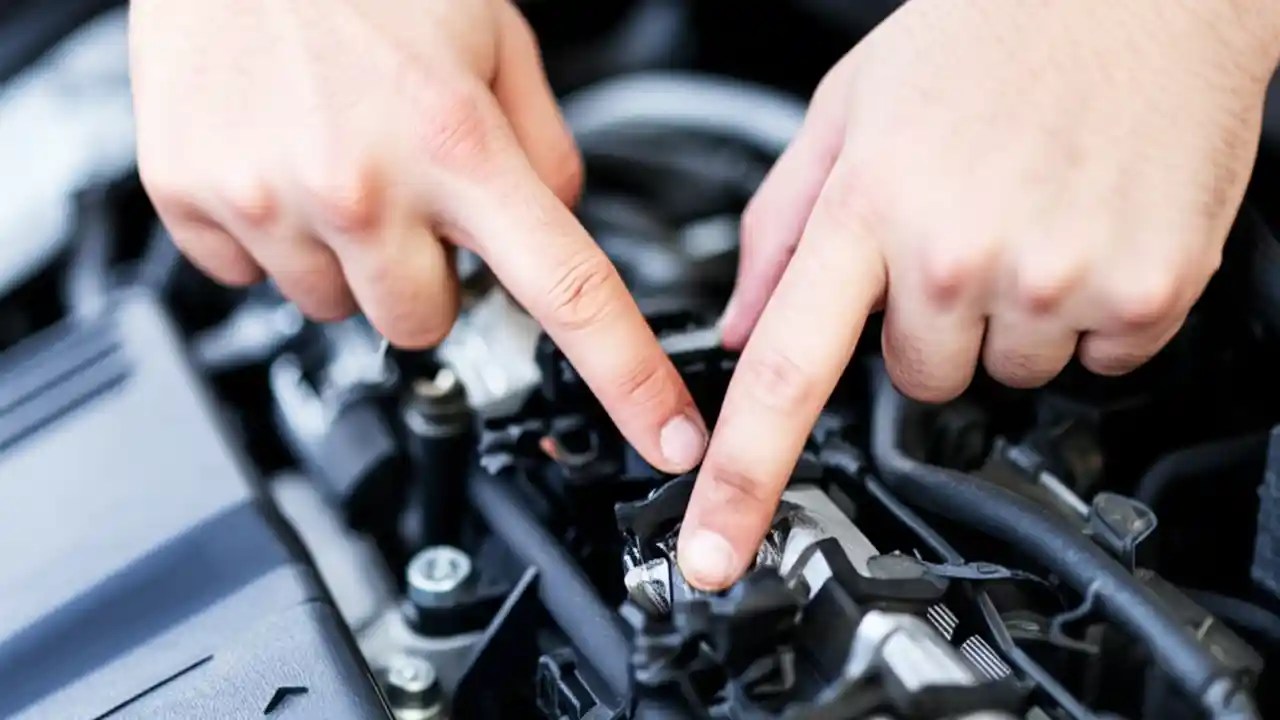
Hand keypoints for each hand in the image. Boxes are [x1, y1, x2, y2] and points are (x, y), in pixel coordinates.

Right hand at [130, 0, 707, 472]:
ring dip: (349, 257)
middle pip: (426, 324)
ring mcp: (270, 201)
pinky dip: (272, 238)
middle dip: (428, 278)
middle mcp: (365, 186)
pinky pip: (250, 278)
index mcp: (460, 144)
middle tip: (408, 197)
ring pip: (338, 307)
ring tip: (336, 160)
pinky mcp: (193, 200)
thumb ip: (541, 147)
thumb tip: (555, 229)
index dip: (628, 379)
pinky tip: (277, 163)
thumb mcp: (493, 39)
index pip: (569, 291)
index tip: (666, 439)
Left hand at [678, 0, 1279, 588]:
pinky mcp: (1146, 290)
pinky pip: (1098, 359)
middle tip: (959, 230)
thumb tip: (743, 324)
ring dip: (1010, 317)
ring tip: (1027, 214)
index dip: (741, 481)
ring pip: (1007, 373)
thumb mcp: (849, 107)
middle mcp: (958, 253)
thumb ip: (782, 224)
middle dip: (927, 326)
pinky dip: (1092, 311)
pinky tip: (1086, 229)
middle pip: (916, 381)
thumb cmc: (989, 30)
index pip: (787, 374)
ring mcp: (1056, 278)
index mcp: (869, 207)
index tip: (715, 552)